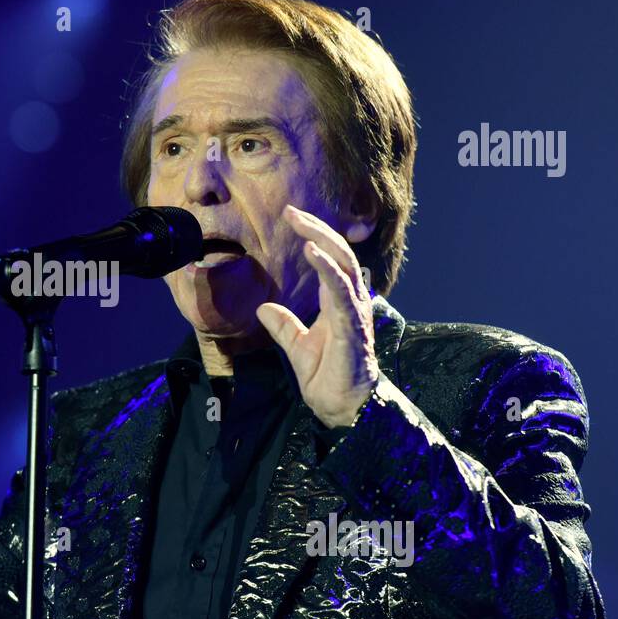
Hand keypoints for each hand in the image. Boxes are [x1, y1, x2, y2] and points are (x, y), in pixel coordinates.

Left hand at [256, 205, 378, 428]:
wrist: (343, 407)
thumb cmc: (328, 377)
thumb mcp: (298, 347)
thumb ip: (284, 326)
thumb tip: (264, 308)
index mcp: (337, 302)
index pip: (329, 259)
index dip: (314, 236)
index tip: (292, 217)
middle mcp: (350, 301)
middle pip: (338, 253)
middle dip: (316, 229)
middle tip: (292, 211)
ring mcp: (354, 312)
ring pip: (343, 264)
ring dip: (322, 240)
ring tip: (300, 223)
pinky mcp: (352, 326)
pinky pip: (341, 291)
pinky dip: (327, 269)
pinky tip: (312, 252)